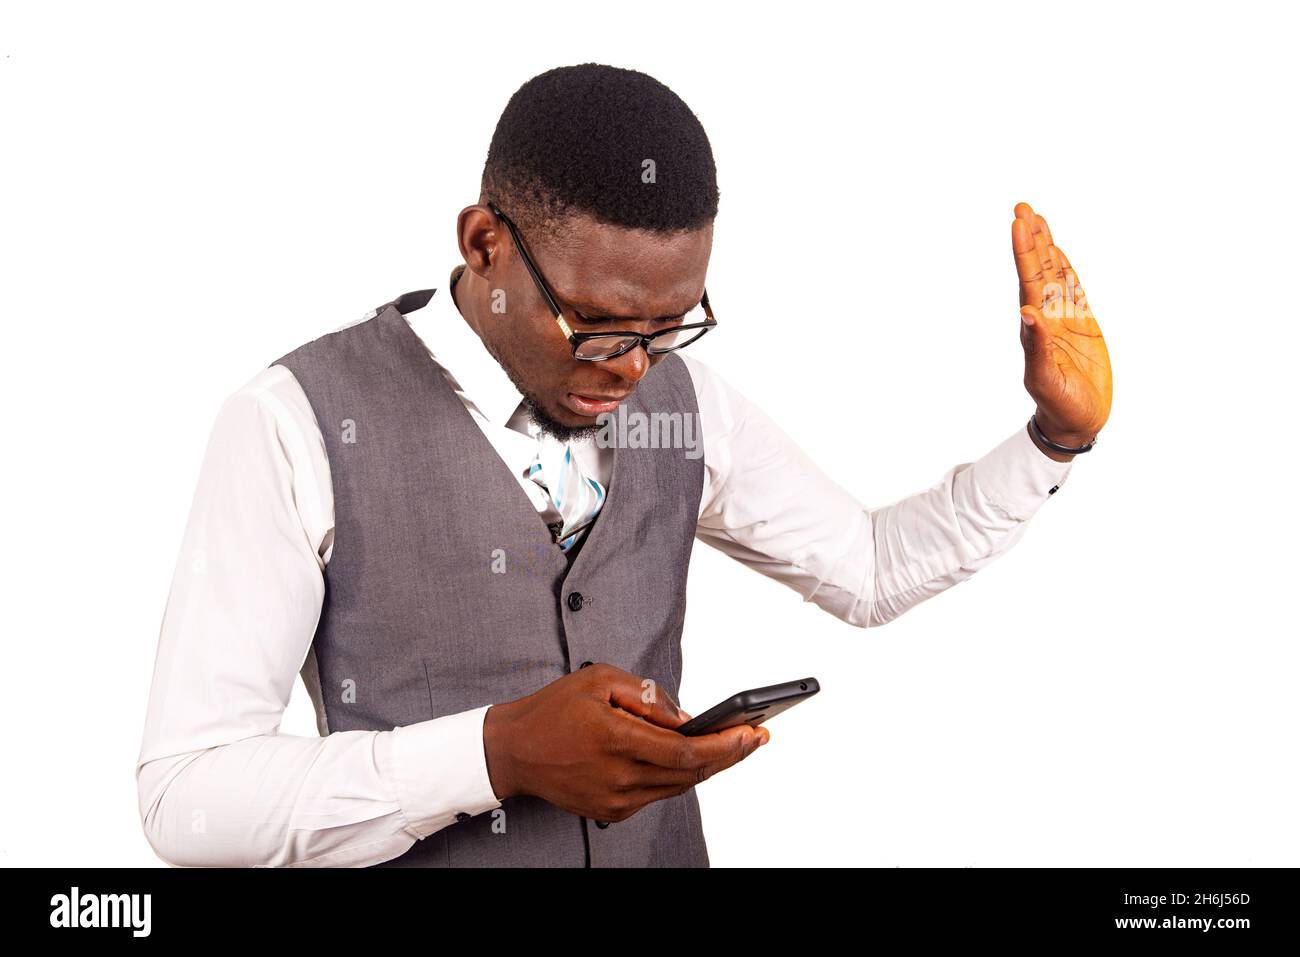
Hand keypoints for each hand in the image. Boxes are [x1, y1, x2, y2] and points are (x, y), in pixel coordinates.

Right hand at [482, 663, 768, 823]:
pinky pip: (657, 793)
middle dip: (730, 755)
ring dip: (708, 767)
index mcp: (616, 740)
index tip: (755, 733)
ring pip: (678, 786)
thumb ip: (647, 696)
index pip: (688, 751)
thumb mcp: (599, 679)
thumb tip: (689, 719)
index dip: (727, 746)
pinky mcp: (611, 811)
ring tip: (733, 745)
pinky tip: (694, 759)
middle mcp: (619, 777)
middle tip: (758, 737)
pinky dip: (679, 776)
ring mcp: (616, 799)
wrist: (514, 750)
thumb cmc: (554, 709)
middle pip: (692, 774)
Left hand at [1012, 202, 1112, 455]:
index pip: (1029, 280)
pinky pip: (1072, 289)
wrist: (1075, 422)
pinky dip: (1065, 268)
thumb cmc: (1059, 405)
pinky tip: (1058, 251)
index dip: (1024, 251)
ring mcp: (1064, 319)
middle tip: (1022, 207)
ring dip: (1045, 247)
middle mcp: (1048, 317)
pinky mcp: (1082, 325)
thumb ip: (1037, 346)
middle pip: (1038, 269)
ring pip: (1054, 274)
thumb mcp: (1045, 377)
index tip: (1019, 222)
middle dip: (1031, 239)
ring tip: (1037, 218)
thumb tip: (1026, 313)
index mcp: (1037, 327)